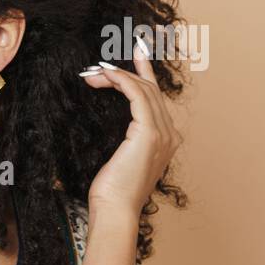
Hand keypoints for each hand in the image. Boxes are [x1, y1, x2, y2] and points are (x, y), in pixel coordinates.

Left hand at [80, 37, 182, 218]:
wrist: (115, 210)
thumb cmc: (111, 192)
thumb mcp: (117, 159)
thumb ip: (123, 141)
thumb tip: (109, 125)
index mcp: (165, 140)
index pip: (155, 99)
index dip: (144, 74)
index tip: (134, 54)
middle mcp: (170, 134)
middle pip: (150, 90)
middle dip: (125, 72)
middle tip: (98, 65)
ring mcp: (163, 133)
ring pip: (144, 89)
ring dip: (117, 75)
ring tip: (93, 71)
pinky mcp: (150, 133)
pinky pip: (137, 95)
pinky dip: (120, 80)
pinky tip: (104, 76)